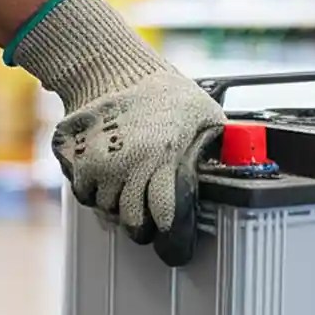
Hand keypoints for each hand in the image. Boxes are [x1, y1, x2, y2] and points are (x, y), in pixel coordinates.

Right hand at [52, 72, 224, 265]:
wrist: (111, 68)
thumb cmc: (164, 93)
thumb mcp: (205, 116)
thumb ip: (218, 147)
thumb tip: (240, 168)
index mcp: (164, 160)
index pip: (167, 218)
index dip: (172, 237)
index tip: (175, 245)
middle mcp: (130, 168)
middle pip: (134, 225)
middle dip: (143, 227)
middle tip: (149, 217)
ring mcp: (99, 166)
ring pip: (107, 210)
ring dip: (118, 205)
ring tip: (129, 185)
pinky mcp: (74, 161)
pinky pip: (84, 193)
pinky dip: (93, 190)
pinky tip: (107, 174)